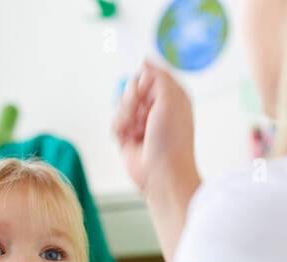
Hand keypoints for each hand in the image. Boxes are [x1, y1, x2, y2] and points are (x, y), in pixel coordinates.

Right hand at [113, 60, 198, 201]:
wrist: (162, 173)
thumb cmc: (172, 140)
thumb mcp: (172, 99)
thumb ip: (158, 75)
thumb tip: (144, 61)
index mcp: (170, 95)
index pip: (148, 74)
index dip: (142, 81)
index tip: (145, 93)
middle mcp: (155, 106)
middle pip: (131, 86)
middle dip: (131, 98)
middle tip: (141, 114)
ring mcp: (140, 121)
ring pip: (120, 103)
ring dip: (124, 115)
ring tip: (135, 130)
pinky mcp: (127, 136)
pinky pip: (114, 121)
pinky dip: (118, 127)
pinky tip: (128, 138)